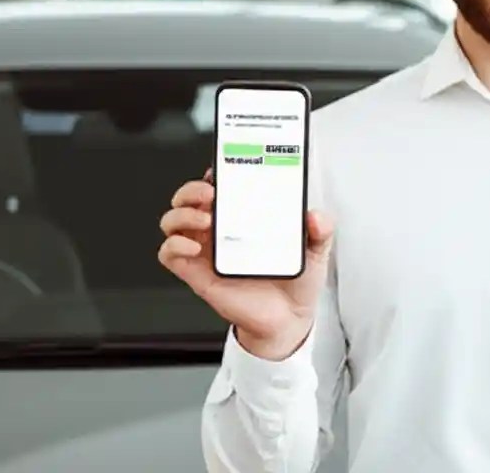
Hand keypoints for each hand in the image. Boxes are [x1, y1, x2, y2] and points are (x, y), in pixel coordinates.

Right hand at [158, 168, 335, 359]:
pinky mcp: (197, 274)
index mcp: (242, 219)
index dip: (213, 174)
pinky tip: (193, 246)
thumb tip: (316, 216)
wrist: (288, 320)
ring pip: (173, 221)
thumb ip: (320, 231)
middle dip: (191, 189)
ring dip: (182, 213)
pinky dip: (174, 245)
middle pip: (187, 199)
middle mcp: (219, 232)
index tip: (222, 169)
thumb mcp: (314, 250)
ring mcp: (205, 252)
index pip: (218, 187)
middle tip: (210, 193)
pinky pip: (169, 255)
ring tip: (206, 218)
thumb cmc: (294, 282)